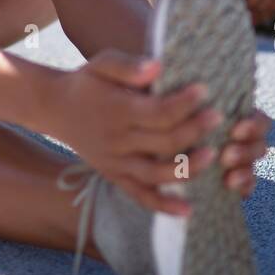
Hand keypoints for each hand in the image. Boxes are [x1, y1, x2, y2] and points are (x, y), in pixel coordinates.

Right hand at [52, 51, 268, 216]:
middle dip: (195, 131)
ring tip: (214, 156)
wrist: (54, 107)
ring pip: (155, 174)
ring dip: (187, 169)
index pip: (159, 112)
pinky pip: (139, 196)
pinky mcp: (114, 176)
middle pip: (163, 143)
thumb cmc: (86, 82)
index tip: (205, 91)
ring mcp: (115, 163)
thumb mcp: (102, 63)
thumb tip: (158, 67)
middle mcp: (117, 141)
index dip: (185, 103)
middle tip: (220, 118)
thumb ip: (129, 65)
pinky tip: (188, 211)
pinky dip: (163, 206)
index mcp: (117, 110)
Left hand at [221, 0, 274, 25]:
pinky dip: (262, 17)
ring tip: (241, 23)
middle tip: (230, 17)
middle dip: (241, 10)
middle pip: (249, 2)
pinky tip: (256, 21)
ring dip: (251, 16)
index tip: (224, 5)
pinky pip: (270, 10)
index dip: (232, 0)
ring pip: (260, 8)